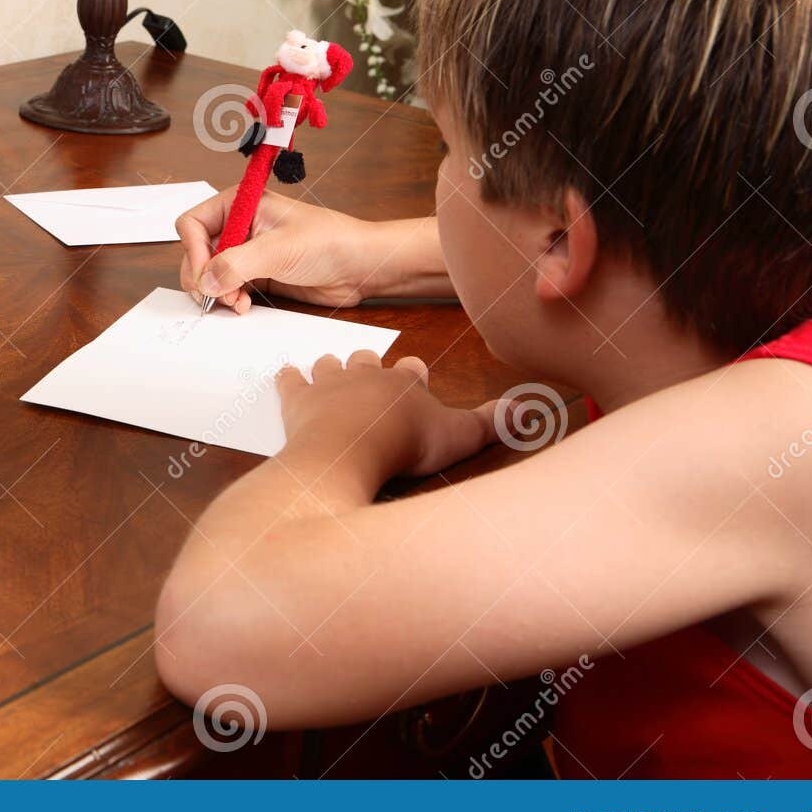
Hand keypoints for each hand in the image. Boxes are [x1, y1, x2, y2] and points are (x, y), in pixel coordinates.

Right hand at [176, 190, 448, 312]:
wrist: (361, 266)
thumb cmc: (330, 241)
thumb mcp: (278, 249)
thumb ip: (236, 264)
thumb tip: (205, 280)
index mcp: (240, 204)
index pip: (193, 224)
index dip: (193, 250)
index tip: (206, 273)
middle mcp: (240, 226)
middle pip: (198, 251)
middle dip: (204, 276)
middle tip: (216, 296)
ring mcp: (248, 252)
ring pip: (211, 273)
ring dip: (217, 291)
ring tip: (235, 302)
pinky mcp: (259, 275)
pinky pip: (229, 288)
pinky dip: (230, 299)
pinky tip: (243, 305)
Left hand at [275, 352, 502, 483]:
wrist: (350, 450)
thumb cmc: (406, 444)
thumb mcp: (460, 436)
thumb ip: (491, 422)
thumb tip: (526, 409)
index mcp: (404, 383)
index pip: (411, 369)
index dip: (412, 374)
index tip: (414, 376)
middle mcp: (366, 376)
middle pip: (367, 361)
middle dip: (369, 366)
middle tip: (370, 374)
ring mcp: (328, 385)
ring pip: (329, 365)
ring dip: (331, 368)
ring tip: (331, 372)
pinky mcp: (298, 399)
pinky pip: (290, 381)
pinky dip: (288, 378)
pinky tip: (286, 376)